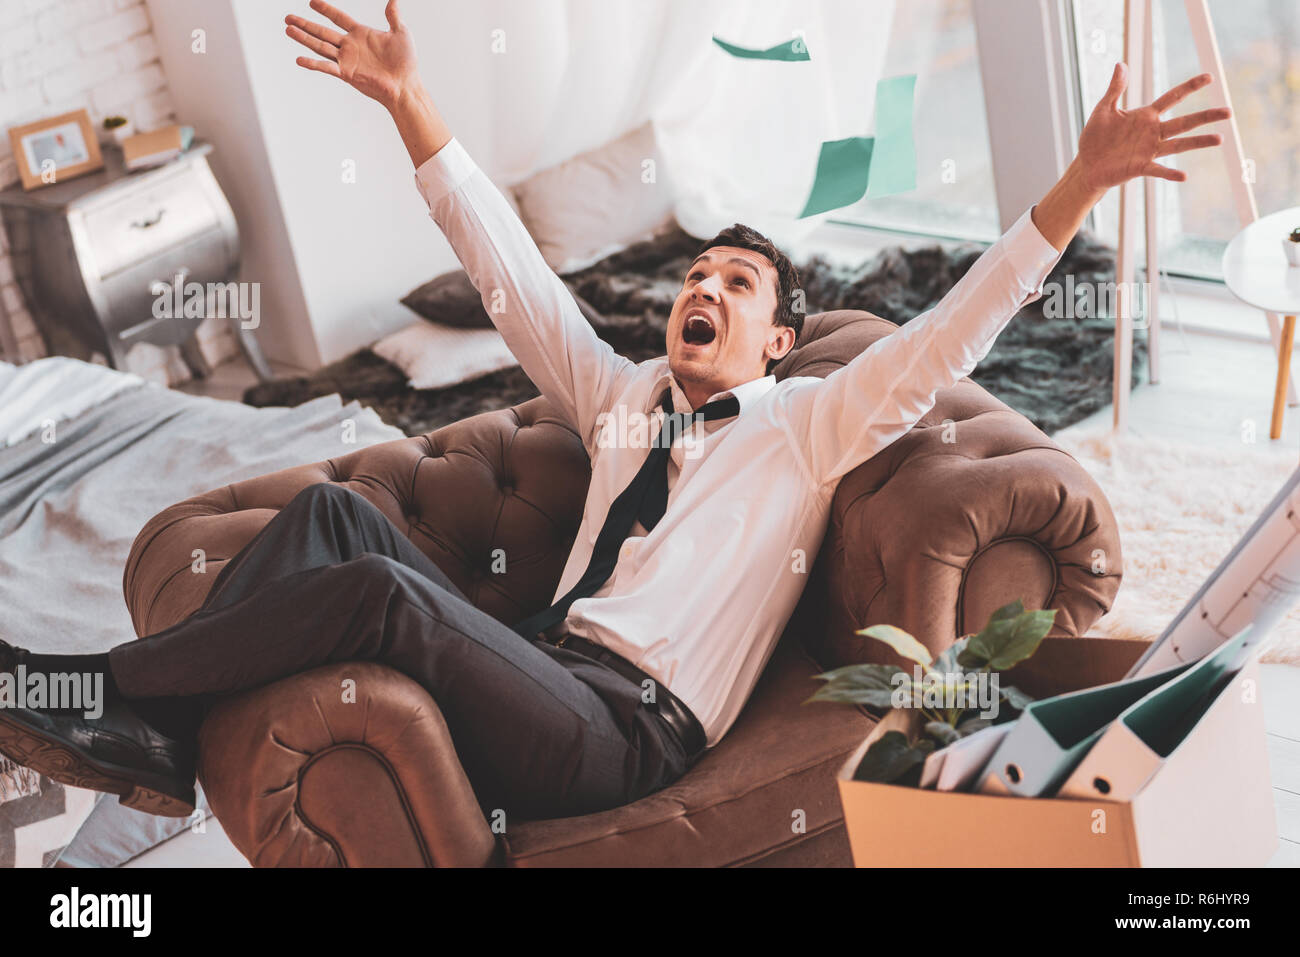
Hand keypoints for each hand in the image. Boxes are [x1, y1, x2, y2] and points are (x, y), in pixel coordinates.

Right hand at [286, 0, 417, 110]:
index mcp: (360, 34)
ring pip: (320, 46)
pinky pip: (327, 67)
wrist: (405, 85)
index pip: (338, 18)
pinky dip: (313, 64)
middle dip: (305, 24)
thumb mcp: (401, 33)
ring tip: (288, 29)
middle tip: (288, 17)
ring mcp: (347, 60)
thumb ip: (393, 16)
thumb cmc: (406, 62)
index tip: (312, 1)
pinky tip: (299, 59)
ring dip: (303, 38)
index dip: (326, 9)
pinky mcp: (347, 74)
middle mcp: (350, 46)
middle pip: (322, 32)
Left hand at [1074, 63, 1231, 191]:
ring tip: (1220, 139)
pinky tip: (1183, 176)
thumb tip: (1121, 63)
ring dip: (1198, 142)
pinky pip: (1158, 169)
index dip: (1190, 87)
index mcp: (1146, 115)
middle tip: (1229, 111)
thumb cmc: (1095, 137)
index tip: (1210, 77)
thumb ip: (1115, 88)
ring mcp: (1148, 150)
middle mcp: (1153, 132)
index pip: (1173, 97)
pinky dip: (1169, 173)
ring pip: (1179, 144)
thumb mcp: (1104, 109)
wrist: (1086, 164)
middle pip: (1184, 121)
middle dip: (1206, 116)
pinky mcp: (1140, 167)